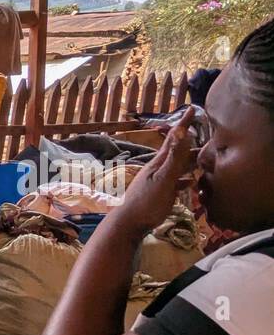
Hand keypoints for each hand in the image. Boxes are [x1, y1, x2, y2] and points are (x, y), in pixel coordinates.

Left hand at [111, 106, 198, 237]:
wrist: (127, 225)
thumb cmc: (146, 203)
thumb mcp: (163, 179)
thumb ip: (174, 158)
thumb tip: (181, 132)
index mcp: (159, 163)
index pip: (174, 139)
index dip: (183, 124)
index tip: (191, 108)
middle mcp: (158, 169)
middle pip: (178, 152)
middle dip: (191, 143)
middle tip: (207, 135)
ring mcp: (157, 182)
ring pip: (177, 167)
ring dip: (190, 161)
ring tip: (204, 157)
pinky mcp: (158, 194)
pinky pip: (175, 183)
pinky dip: (185, 180)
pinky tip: (191, 182)